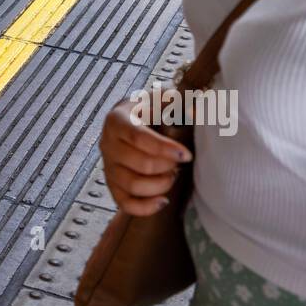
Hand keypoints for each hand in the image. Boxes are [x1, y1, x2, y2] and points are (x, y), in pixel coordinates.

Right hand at [99, 99, 191, 216]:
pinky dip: (146, 207)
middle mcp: (107, 143)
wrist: (133, 121)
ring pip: (133, 186)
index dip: (164, 148)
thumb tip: (198, 111)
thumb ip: (179, 101)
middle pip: (139, 164)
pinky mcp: (111, 185)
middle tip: (180, 163)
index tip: (186, 155)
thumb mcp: (163, 99)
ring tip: (173, 175)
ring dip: (160, 185)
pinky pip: (125, 204)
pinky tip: (163, 200)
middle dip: (166, 167)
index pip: (138, 137)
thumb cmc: (152, 110)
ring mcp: (107, 166)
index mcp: (117, 120)